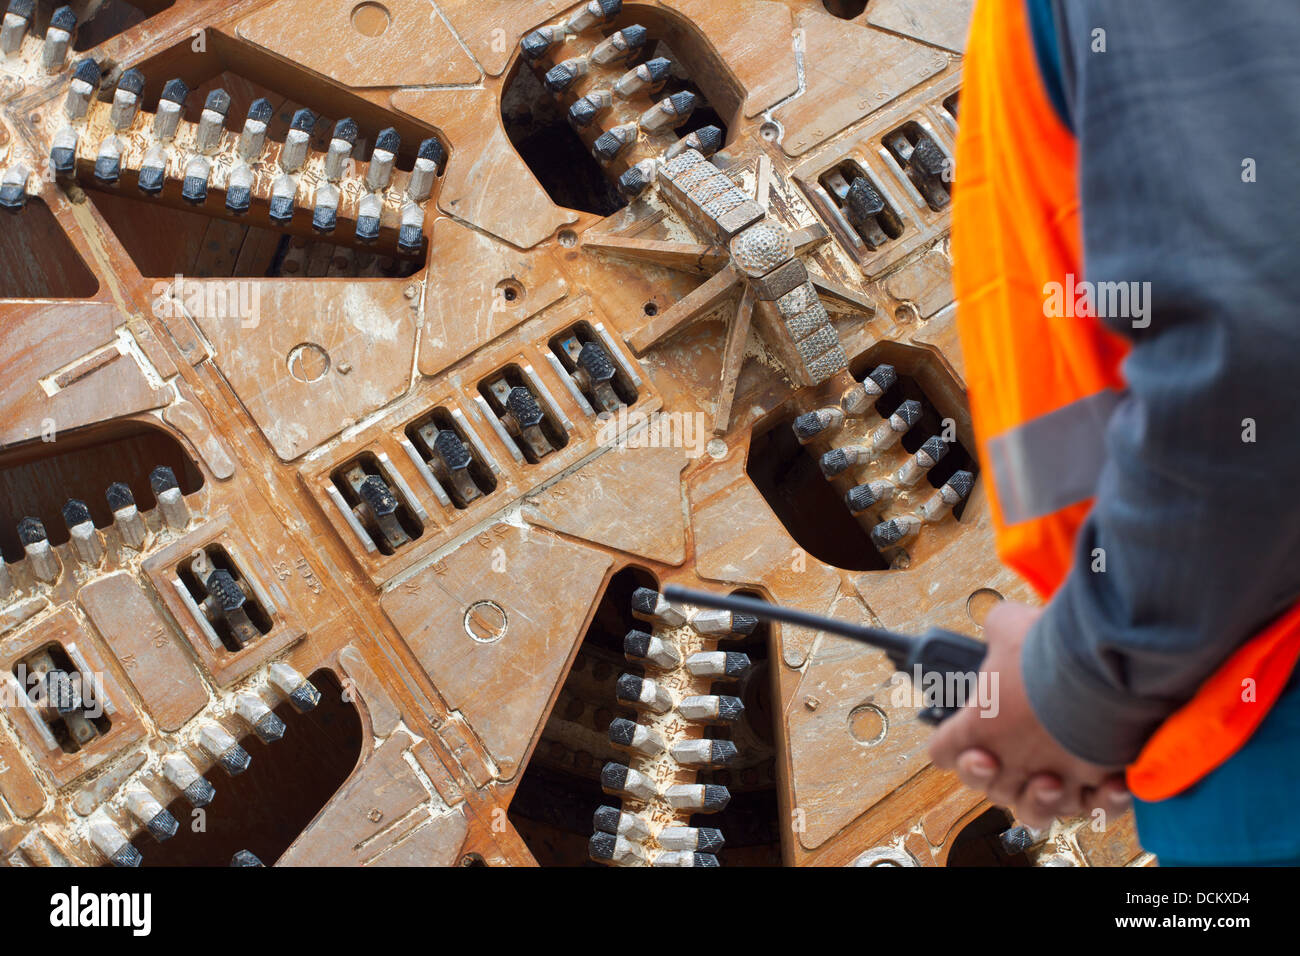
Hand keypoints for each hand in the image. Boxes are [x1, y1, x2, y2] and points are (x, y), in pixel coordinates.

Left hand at [927, 600, 1131, 829]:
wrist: (1104, 668)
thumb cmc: (1047, 651)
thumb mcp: (1007, 624)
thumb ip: (996, 630)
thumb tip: (999, 626)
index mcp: (976, 728)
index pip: (942, 752)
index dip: (950, 743)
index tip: (966, 726)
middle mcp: (1011, 762)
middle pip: (990, 785)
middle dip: (996, 769)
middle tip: (1013, 738)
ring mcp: (1055, 779)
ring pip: (1034, 809)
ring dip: (1039, 797)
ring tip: (1049, 777)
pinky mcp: (1097, 784)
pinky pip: (1092, 809)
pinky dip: (1098, 800)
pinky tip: (1104, 780)